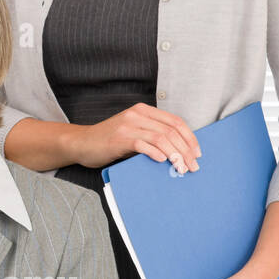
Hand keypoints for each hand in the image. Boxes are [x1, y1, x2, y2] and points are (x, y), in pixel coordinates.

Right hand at [71, 102, 200, 171]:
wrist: (81, 143)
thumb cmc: (108, 141)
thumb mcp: (133, 131)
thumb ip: (151, 135)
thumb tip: (178, 151)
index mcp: (143, 110)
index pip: (175, 121)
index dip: (190, 138)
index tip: (197, 153)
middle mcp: (137, 115)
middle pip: (171, 131)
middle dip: (185, 150)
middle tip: (192, 166)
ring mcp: (128, 125)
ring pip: (161, 138)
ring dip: (175, 155)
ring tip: (181, 167)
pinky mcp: (120, 139)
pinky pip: (144, 144)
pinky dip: (156, 153)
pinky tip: (163, 161)